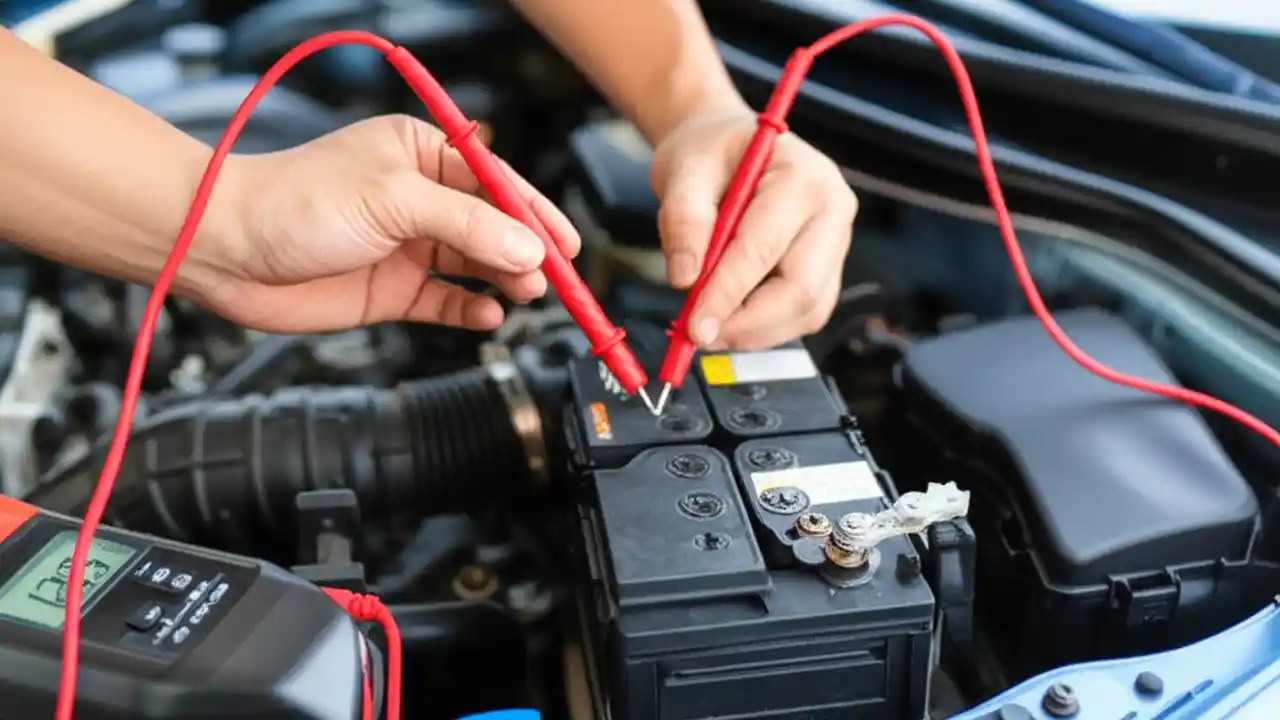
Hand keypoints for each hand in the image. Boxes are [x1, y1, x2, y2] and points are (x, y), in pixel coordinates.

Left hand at [189, 115, 577, 333]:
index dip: (537, 214)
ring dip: (504, 282)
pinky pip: (446, 301)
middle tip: (554, 279)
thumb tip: (526, 248)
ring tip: (525, 295)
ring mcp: (406, 247)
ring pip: (475, 266)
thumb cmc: (293, 202)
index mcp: (422, 156)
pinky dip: (469, 311)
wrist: (226, 252)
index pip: (498, 183)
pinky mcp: (391, 290)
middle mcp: (418, 200)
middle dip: (525, 253)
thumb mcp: (392, 199)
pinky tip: (485, 316)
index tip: (569, 245)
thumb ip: (466, 224)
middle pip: (494, 228)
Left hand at [650, 109, 856, 349]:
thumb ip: (683, 221)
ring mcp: (837, 243)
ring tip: (711, 327)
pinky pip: (805, 314)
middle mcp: (833, 210)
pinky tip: (733, 319)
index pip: (764, 249)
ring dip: (756, 331)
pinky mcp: (828, 269)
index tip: (694, 326)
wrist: (729, 148)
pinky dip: (766, 327)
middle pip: (801, 289)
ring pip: (808, 310)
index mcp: (803, 176)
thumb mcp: (684, 171)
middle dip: (747, 323)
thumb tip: (686, 279)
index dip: (727, 294)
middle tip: (700, 335)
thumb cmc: (712, 154)